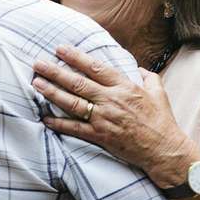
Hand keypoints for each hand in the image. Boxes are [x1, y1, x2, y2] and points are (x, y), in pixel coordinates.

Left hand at [31, 45, 199, 187]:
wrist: (163, 149)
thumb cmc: (162, 121)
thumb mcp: (159, 92)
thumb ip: (147, 77)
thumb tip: (138, 68)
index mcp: (124, 87)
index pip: (95, 67)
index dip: (76, 57)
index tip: (60, 49)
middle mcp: (111, 100)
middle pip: (78, 82)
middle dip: (55, 71)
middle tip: (38, 63)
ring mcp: (104, 118)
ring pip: (72, 102)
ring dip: (52, 92)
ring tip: (36, 83)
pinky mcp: (100, 136)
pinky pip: (75, 128)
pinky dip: (59, 123)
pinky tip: (45, 117)